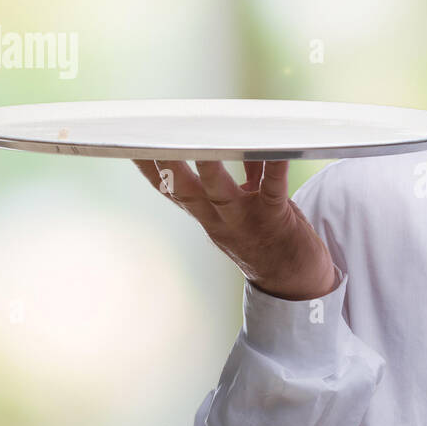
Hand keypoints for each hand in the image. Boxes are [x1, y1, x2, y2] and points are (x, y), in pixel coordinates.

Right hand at [133, 159, 338, 300]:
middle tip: (153, 142)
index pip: (171, 191)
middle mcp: (220, 219)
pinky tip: (278, 148)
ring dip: (210, 169)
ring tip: (203, 145)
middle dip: (169, 168)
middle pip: (185, 192)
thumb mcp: (249, 206)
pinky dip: (275, 166)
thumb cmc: (272, 237)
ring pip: (221, 192)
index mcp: (209, 215)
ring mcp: (247, 220)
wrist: (296, 283)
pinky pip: (272, 187)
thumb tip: (242, 142)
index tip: (130, 144)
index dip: (149, 169)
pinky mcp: (277, 216)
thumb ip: (247, 173)